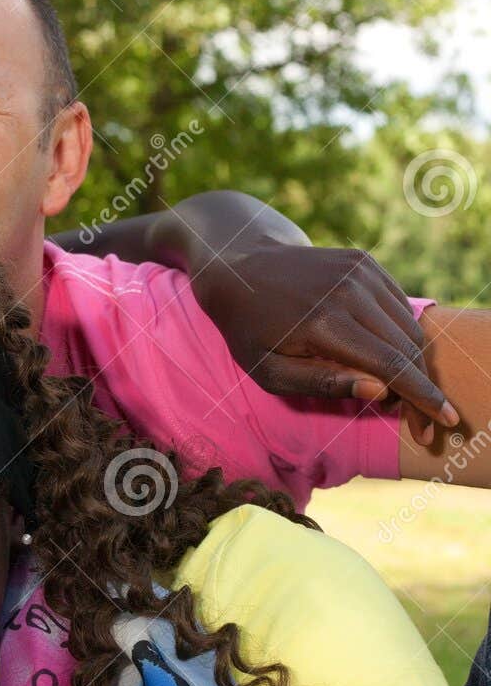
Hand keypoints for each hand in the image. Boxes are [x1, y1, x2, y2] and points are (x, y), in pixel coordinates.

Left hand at [189, 239, 457, 441]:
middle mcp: (348, 291)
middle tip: (421, 422)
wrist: (239, 267)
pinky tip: (382, 355)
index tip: (445, 420)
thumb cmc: (250, 329)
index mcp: (323, 321)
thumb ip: (323, 383)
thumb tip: (380, 392)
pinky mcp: (365, 263)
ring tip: (396, 391)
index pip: (390, 364)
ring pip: (409, 327)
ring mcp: (360, 272)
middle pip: (406, 348)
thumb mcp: (269, 370)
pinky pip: (399, 307)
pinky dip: (401, 335)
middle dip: (421, 388)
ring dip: (413, 363)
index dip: (422, 396)